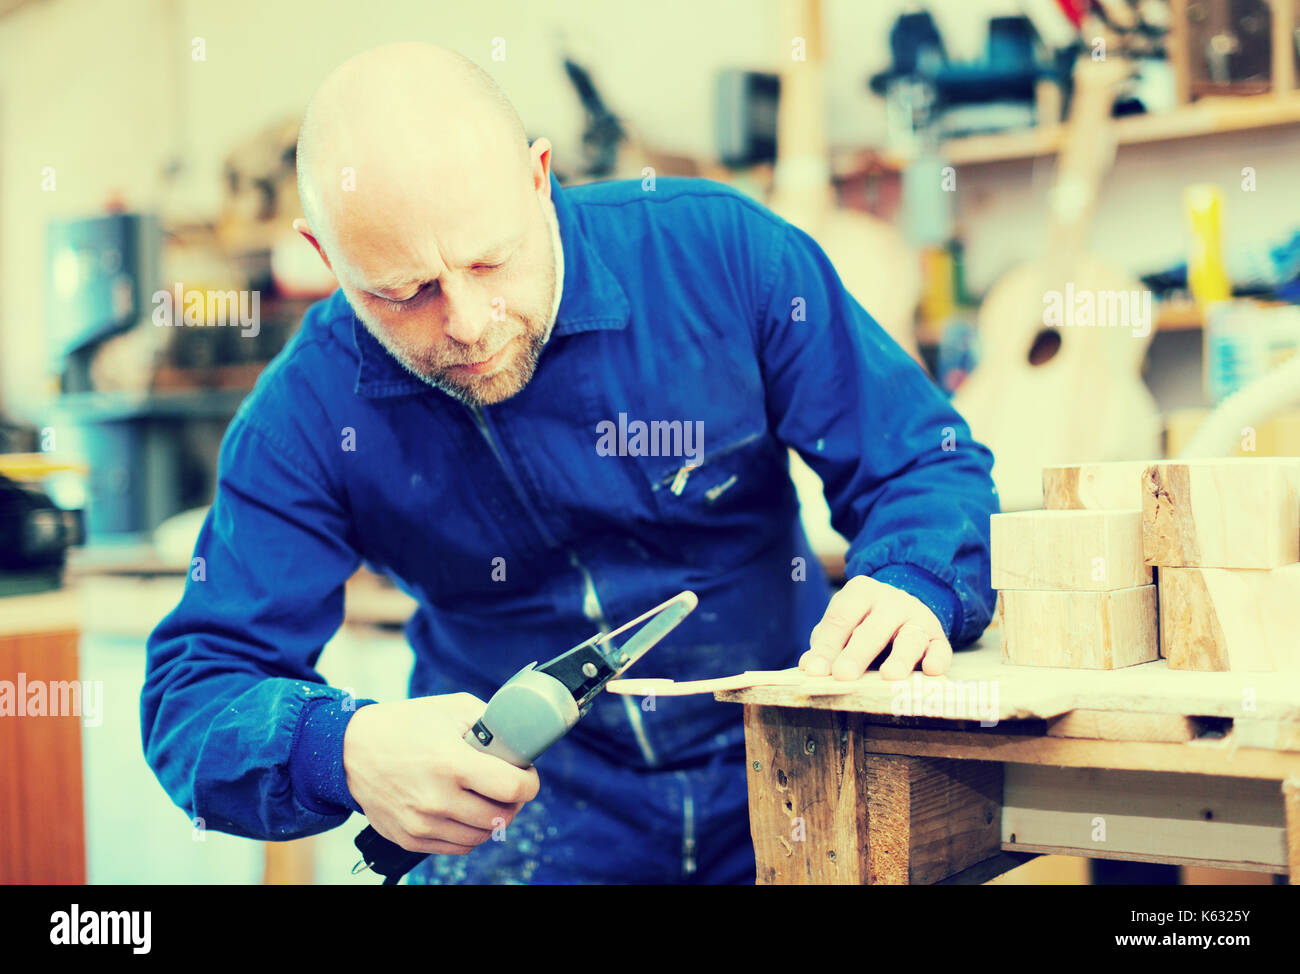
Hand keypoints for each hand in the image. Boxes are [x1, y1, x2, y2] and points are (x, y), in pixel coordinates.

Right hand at [343, 692, 539, 854]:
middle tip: (508, 786)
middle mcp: (437, 799)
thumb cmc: (406, 725)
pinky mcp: (410, 839)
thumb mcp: (452, 708)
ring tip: (488, 798)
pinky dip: (470, 833)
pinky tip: (467, 811)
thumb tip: (521, 741)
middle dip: (514, 801)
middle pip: (501, 816)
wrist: (351, 750)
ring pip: (482, 836)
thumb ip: (491, 723)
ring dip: (494, 819)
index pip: (512, 788)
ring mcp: (422, 824)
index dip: (528, 782)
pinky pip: (459, 847)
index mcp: (450, 763)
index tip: (526, 774)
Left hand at [799, 576, 952, 680]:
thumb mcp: (841, 625)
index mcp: (861, 591)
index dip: (826, 646)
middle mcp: (892, 601)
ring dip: (900, 658)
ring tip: (889, 676)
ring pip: (910, 637)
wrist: (903, 608)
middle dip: (856, 653)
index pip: (841, 618)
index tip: (815, 671)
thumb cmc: (863, 622)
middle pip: (873, 628)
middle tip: (842, 675)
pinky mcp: (938, 636)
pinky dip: (937, 660)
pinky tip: (931, 672)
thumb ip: (825, 644)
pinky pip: (941, 648)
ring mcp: (918, 617)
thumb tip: (809, 667)